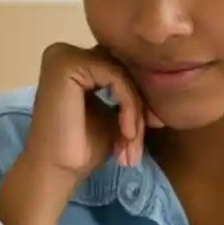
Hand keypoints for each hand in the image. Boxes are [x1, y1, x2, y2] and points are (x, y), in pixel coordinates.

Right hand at [25, 42, 161, 176]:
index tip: (153, 126)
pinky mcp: (67, 65)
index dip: (139, 95)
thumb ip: (130, 95)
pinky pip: (116, 78)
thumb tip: (166, 86)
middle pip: (122, 68)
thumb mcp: (113, 115)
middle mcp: (64, 52)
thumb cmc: (82, 148)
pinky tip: (126, 133)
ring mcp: (64, 56)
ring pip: (122, 74)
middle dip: (139, 104)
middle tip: (140, 139)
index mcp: (73, 62)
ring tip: (131, 142)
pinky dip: (129, 107)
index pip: (119, 67)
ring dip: (135, 111)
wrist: (57, 172)